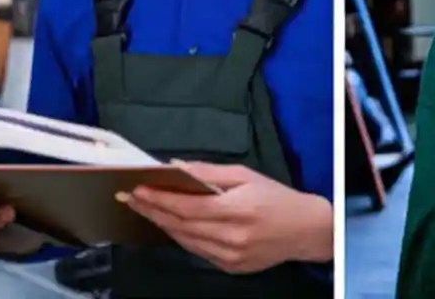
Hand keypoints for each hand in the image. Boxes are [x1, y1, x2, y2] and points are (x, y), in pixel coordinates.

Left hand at [119, 161, 332, 273]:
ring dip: (162, 224)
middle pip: (181, 225)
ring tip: (144, 209)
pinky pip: (197, 252)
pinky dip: (181, 237)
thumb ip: (209, 173)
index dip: (160, 199)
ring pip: (185, 241)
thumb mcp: (246, 175)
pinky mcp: (230, 268)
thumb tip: (176, 166)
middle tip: (130, 197)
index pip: (187, 207)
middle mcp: (231, 238)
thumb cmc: (276, 197)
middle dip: (153, 210)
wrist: (305, 230)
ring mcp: (230, 257)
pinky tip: (170, 224)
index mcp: (237, 211)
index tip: (138, 188)